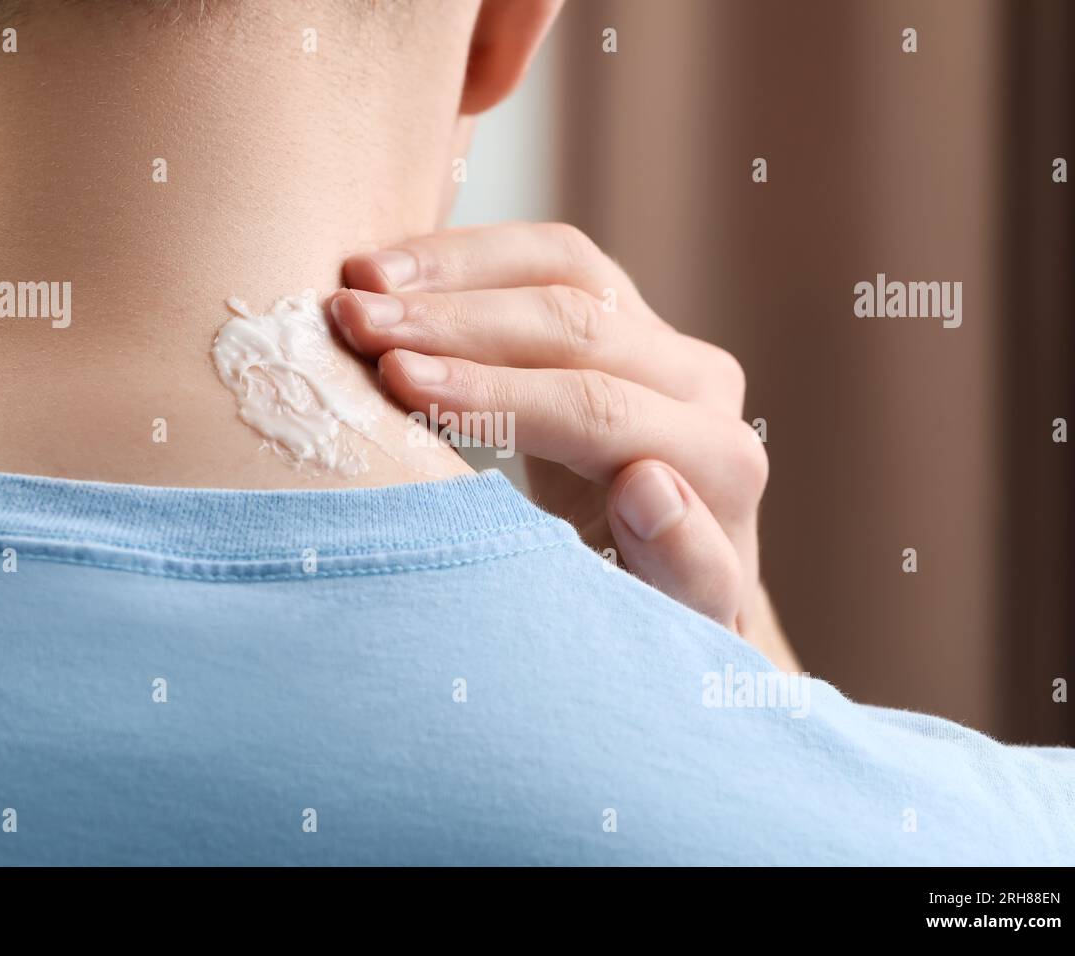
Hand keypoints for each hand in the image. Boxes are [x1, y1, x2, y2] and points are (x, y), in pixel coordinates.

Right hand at [333, 222, 797, 670]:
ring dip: (449, 271)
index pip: (599, 412)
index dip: (496, 395)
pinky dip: (461, 258)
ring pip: (562, 268)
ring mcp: (659, 339)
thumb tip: (650, 484)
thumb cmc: (645, 617)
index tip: (400, 383)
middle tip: (355, 325)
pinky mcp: (617, 310)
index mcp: (719, 465)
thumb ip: (682, 567)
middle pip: (578, 326)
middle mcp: (701, 387)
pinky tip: (388, 270)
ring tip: (357, 286)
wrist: (660, 580)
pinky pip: (543, 260)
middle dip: (455, 323)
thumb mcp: (665, 620)